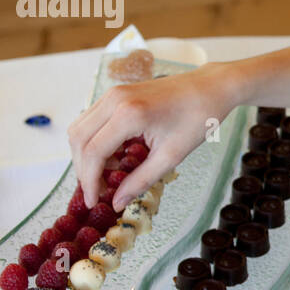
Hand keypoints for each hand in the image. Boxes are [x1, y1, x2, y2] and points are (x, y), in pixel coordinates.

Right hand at [67, 61, 236, 210]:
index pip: (93, 152)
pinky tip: (114, 156)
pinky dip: (94, 140)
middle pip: (78, 139)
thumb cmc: (198, 118)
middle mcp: (114, 99)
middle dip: (83, 169)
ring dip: (86, 154)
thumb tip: (117, 202)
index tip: (94, 201)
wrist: (210, 87)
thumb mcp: (171, 155)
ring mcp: (113, 93)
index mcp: (129, 114)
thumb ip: (141, 180)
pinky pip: (91, 119)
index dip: (89, 181)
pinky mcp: (116, 93)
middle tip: (99, 190)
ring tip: (108, 174)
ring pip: (80, 128)